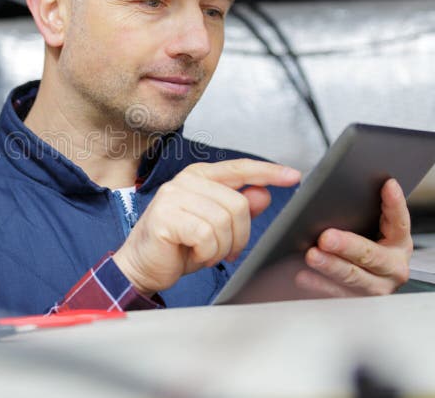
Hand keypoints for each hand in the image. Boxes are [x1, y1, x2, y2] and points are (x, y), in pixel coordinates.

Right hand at [113, 159, 301, 295]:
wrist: (141, 266)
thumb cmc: (177, 246)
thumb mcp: (216, 227)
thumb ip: (239, 208)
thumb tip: (263, 194)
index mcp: (199, 177)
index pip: (240, 168)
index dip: (268, 172)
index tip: (293, 176)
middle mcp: (185, 181)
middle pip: (237, 204)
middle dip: (238, 236)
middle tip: (223, 250)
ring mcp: (173, 196)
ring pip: (223, 222)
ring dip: (221, 247)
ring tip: (204, 252)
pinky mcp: (166, 216)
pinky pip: (206, 236)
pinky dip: (207, 253)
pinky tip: (194, 253)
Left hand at [296, 178, 412, 296]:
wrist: (367, 277)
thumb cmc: (365, 242)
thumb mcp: (370, 226)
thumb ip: (365, 211)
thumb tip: (344, 191)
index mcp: (399, 243)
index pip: (399, 221)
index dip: (394, 203)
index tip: (387, 185)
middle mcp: (393, 268)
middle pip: (371, 255)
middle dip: (347, 246)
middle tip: (326, 237)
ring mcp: (377, 287)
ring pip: (354, 278)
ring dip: (331, 266)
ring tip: (312, 255)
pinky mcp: (359, 302)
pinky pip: (338, 294)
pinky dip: (319, 285)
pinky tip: (303, 276)